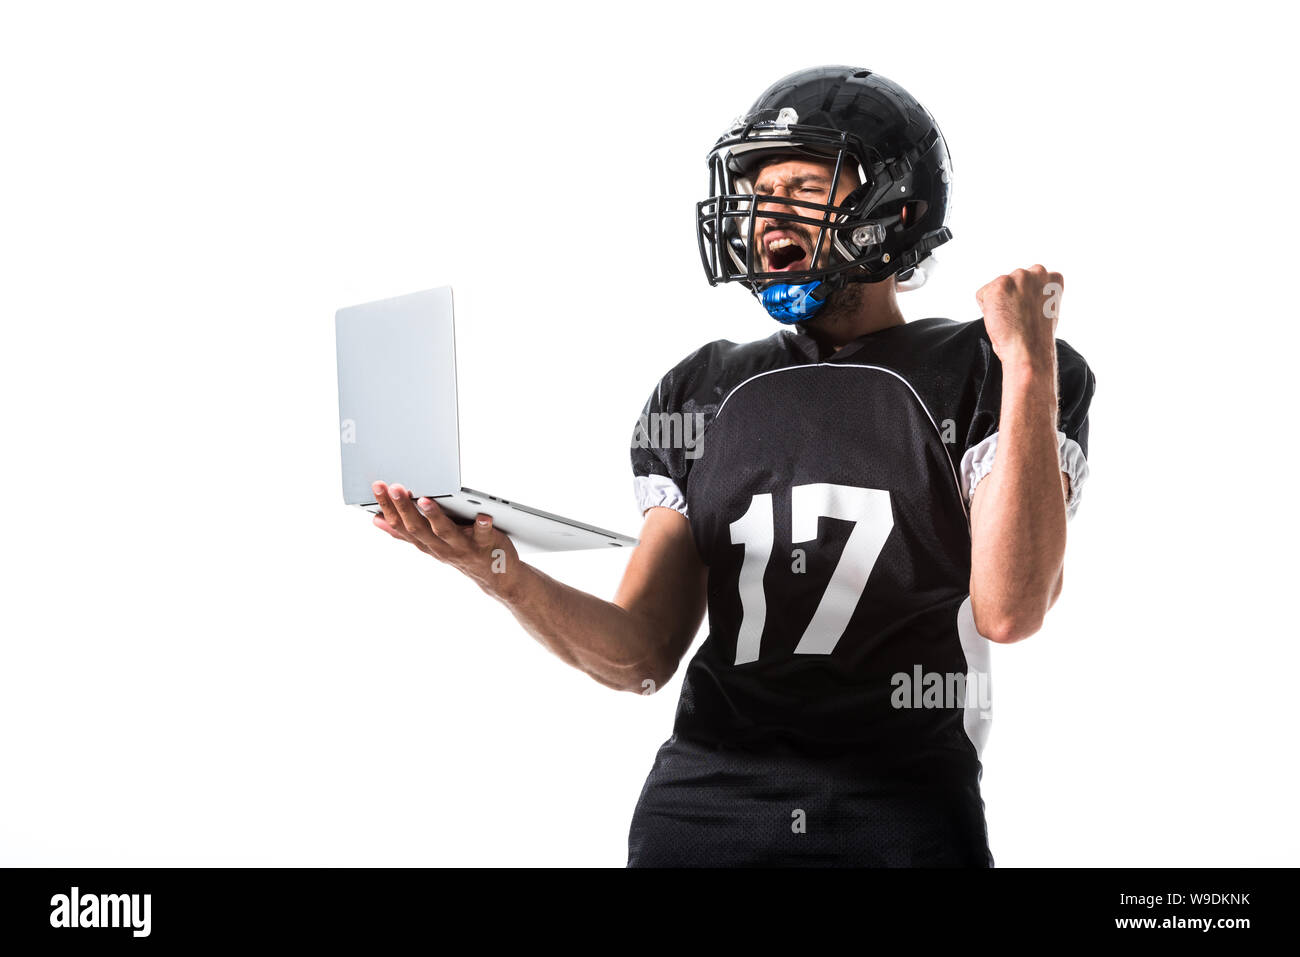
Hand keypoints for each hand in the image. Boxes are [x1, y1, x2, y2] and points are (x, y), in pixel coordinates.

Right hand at [370, 480, 521, 597]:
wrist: (495, 577)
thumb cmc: (460, 553)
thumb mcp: (429, 545)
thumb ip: (406, 533)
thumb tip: (377, 519)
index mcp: (426, 543)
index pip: (401, 526)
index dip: (387, 508)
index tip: (378, 487)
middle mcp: (441, 547)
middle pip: (418, 528)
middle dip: (404, 507)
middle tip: (394, 487)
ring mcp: (462, 548)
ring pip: (444, 532)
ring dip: (434, 516)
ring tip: (426, 500)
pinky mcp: (485, 546)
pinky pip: (483, 536)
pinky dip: (483, 526)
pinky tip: (483, 515)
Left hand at [975, 264, 1062, 370]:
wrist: (1030, 351)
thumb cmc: (1036, 338)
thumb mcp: (1046, 309)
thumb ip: (1036, 294)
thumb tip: (1019, 292)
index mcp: (1053, 278)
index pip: (1028, 282)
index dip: (1025, 301)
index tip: (1031, 314)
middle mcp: (1038, 272)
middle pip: (1011, 283)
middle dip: (1010, 299)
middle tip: (1019, 319)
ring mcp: (1018, 276)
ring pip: (996, 289)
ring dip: (998, 304)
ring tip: (1011, 319)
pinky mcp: (999, 285)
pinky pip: (982, 296)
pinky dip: (986, 309)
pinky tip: (1001, 319)